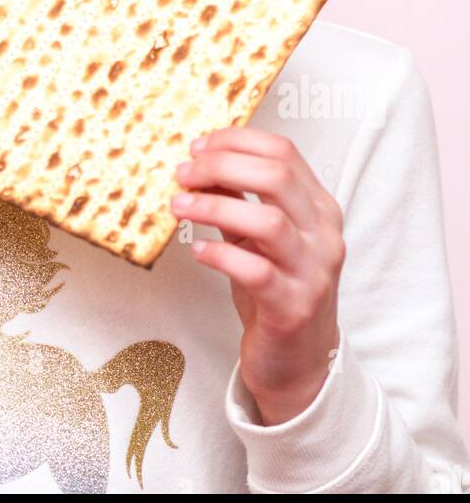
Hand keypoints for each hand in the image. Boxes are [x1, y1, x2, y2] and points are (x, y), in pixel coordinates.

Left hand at [171, 128, 344, 424]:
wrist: (298, 361)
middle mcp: (323, 234)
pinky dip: (221, 255)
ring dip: (216, 208)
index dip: (237, 141)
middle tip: (184, 173)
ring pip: (269, 222)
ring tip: (180, 206)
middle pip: (277, 177)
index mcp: (318, 208)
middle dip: (222, 166)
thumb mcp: (260, 237)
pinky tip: (197, 251)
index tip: (198, 146)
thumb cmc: (276, 290)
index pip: (284, 152)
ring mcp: (312, 271)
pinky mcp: (294, 307)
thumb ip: (239, 199)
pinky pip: (257, 272)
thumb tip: (200, 162)